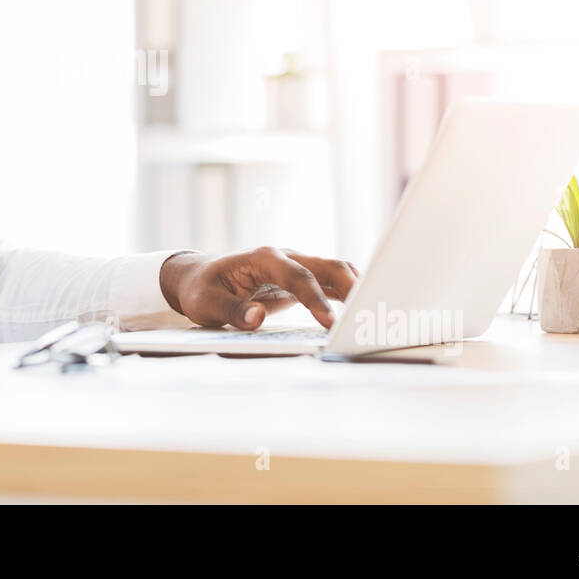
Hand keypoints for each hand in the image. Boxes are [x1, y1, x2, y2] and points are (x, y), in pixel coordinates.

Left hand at [159, 246, 359, 329]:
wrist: (201, 277)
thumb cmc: (204, 289)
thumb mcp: (207, 304)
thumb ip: (231, 311)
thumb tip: (257, 319)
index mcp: (264, 258)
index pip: (298, 276)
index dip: (316, 298)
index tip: (330, 321)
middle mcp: (286, 256)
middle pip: (328, 266)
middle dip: (352, 287)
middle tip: (369, 313)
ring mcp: (297, 265)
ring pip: (336, 271)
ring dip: (357, 289)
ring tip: (377, 313)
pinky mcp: (302, 279)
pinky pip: (333, 283)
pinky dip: (350, 294)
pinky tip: (366, 311)